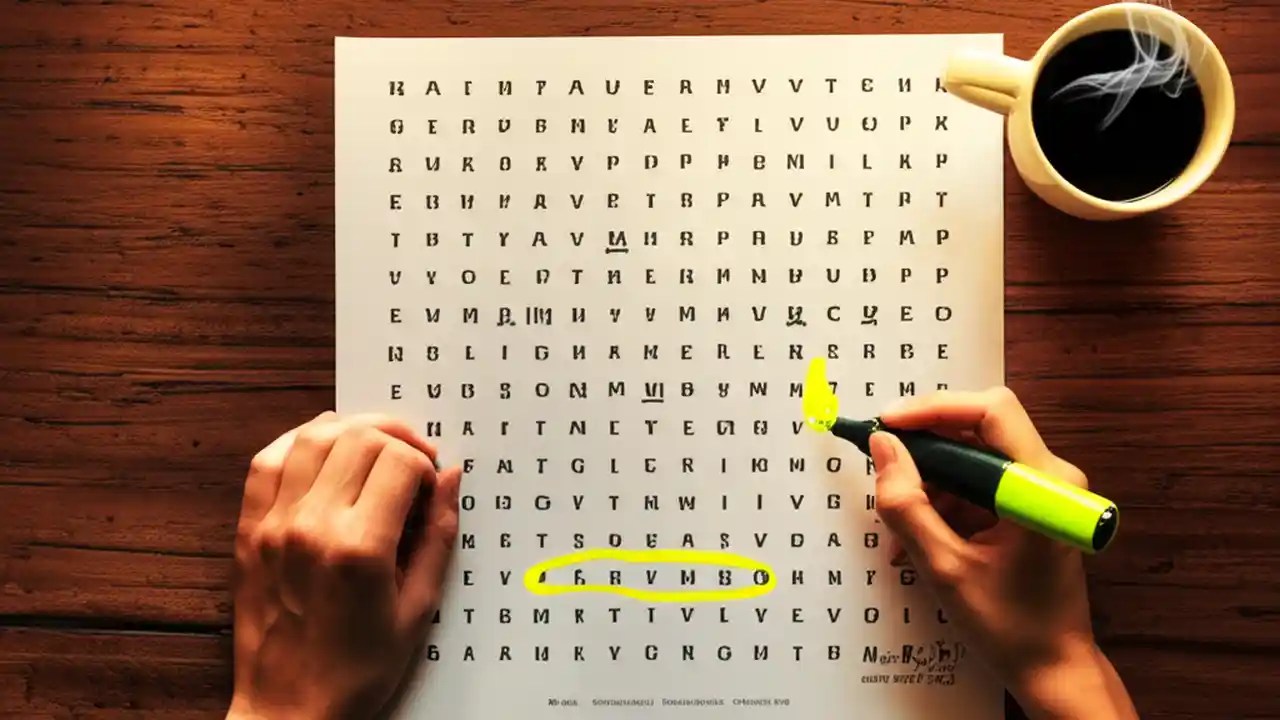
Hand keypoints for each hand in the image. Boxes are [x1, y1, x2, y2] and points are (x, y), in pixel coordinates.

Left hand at [227, 412, 462, 719]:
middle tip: (411, 462)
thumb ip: (437, 536)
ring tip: (373, 449)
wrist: (288, 710)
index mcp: (359, 550)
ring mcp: (274, 524)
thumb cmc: (357, 671)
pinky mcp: (249, 530)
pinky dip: (299, 441)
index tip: (431, 485)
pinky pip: (267, 459)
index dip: (424, 464)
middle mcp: (311, 526)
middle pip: (358, 439)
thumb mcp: (418, 608)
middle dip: (395, 439)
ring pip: (313, 436)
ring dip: (351, 431)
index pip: (399, 462)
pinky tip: (324, 451)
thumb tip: (450, 479)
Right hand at [870, 388, 1136, 719]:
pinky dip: (944, 504)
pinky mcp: (1028, 505)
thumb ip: (907, 505)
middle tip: (884, 473)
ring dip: (929, 486)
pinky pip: (977, 483)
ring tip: (900, 532)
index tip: (888, 425)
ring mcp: (1041, 490)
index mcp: (1042, 486)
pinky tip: (922, 538)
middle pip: (977, 429)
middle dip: (925, 453)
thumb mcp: (944, 568)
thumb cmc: (1012, 627)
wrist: (1052, 668)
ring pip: (971, 457)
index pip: (991, 411)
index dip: (934, 409)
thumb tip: (882, 449)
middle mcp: (1050, 477)